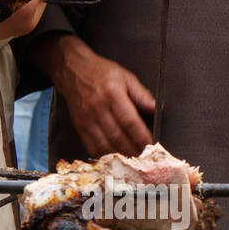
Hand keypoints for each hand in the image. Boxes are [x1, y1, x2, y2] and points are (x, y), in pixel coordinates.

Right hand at [49, 37, 154, 156]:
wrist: (73, 71)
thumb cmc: (100, 72)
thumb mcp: (125, 76)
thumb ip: (141, 94)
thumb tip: (155, 108)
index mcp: (112, 93)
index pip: (129, 120)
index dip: (140, 136)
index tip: (150, 144)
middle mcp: (98, 107)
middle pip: (117, 136)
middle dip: (133, 149)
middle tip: (145, 156)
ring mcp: (87, 118)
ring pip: (104, 144)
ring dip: (120, 155)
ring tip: (132, 158)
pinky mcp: (80, 126)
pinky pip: (92, 146)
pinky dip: (104, 155)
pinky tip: (114, 156)